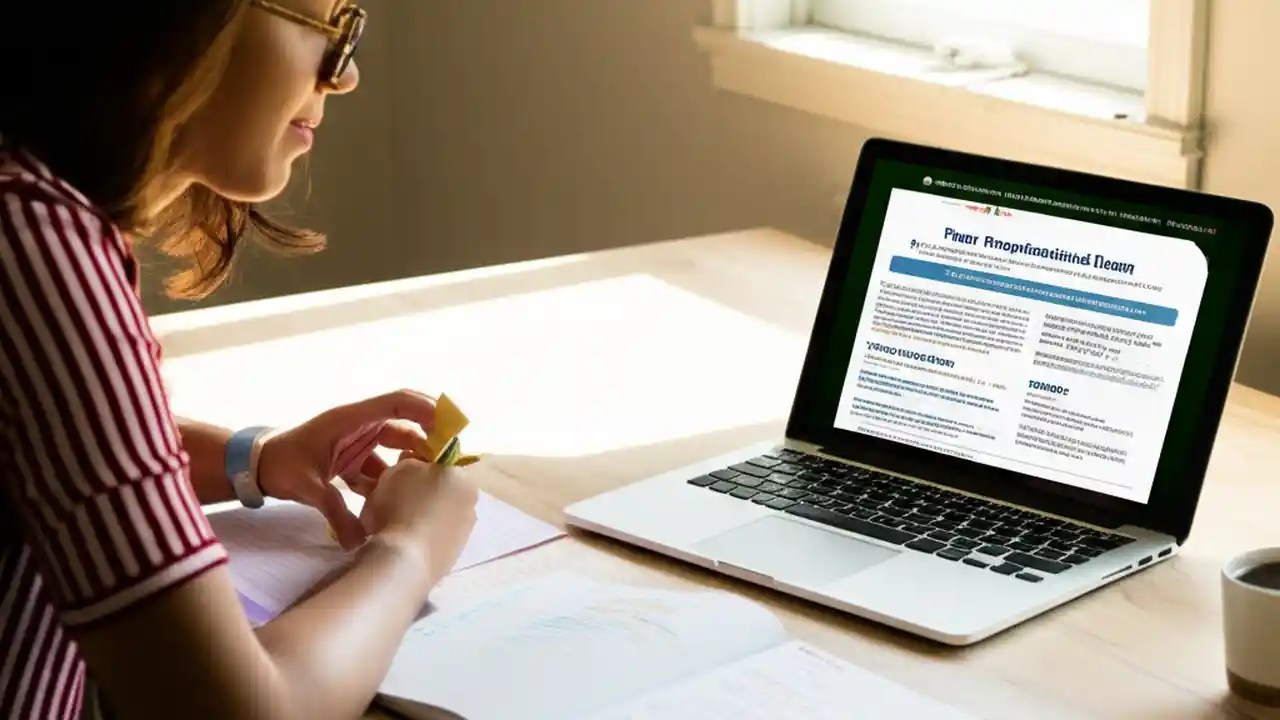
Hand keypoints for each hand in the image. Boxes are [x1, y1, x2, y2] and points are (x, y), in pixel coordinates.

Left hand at [256, 389, 437, 549]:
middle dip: (428, 439)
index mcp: (351, 419)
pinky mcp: (352, 460)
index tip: (449, 426)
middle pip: (403, 425)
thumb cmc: (280, 464)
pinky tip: (398, 501)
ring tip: (430, 482)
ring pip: (394, 448)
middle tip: (450, 459)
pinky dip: (390, 481)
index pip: (396, 403)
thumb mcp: (307, 486)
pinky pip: (381, 467)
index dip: (425, 409)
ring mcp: (357, 442)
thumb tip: (357, 543)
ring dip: (410, 463)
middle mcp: (358, 426)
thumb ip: (335, 511)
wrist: (256, 469)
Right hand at [360, 459, 478, 584]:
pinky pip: (432, 538)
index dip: (417, 464)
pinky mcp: (452, 558)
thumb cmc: (401, 507)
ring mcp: (464, 534)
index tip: (396, 473)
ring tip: (390, 523)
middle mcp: (472, 504)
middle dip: (419, 491)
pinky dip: (418, 537)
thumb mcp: (397, 471)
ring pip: (436, 516)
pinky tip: (400, 542)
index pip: (441, 463)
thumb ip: (409, 462)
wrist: (404, 562)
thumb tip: (414, 463)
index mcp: (464, 477)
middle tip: (390, 498)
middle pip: (441, 490)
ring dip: (419, 515)